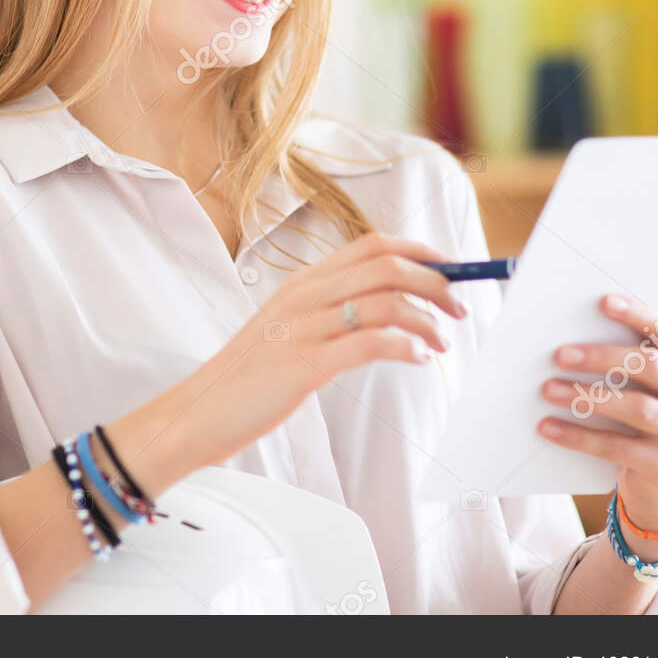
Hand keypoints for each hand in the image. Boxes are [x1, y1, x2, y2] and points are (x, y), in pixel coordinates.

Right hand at [173, 230, 467, 473]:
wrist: (198, 412)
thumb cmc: (246, 378)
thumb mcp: (286, 330)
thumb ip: (326, 312)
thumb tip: (384, 309)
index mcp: (302, 282)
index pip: (371, 245)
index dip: (420, 251)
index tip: (450, 270)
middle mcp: (304, 295)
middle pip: (387, 266)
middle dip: (436, 282)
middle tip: (460, 308)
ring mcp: (303, 327)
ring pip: (385, 301)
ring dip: (427, 319)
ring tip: (441, 343)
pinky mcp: (304, 364)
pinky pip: (369, 342)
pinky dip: (405, 346)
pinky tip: (417, 359)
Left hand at [536, 293, 657, 537]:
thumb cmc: (650, 413)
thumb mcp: (650, 384)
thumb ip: (630, 355)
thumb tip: (575, 326)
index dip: (639, 314)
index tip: (604, 301)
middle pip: (652, 368)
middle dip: (603, 357)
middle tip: (560, 354)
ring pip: (637, 408)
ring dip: (587, 397)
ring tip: (548, 389)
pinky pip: (617, 447)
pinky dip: (579, 436)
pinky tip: (549, 427)